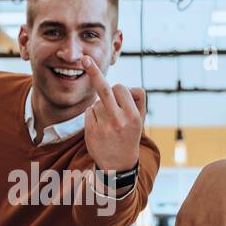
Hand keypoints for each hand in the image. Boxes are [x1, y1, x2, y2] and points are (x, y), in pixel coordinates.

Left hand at [82, 55, 146, 172]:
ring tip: (109, 122)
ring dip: (100, 106)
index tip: (114, 84)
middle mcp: (119, 120)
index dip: (120, 90)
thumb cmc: (130, 136)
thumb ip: (138, 100)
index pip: (122, 88)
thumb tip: (126, 85)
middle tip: (85, 59)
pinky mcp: (91, 131)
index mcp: (133, 116)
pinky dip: (93, 114)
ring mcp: (104, 126)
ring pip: (97, 102)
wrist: (118, 165)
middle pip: (105, 89)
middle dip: (94, 72)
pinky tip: (100, 127)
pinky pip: (89, 111)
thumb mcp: (141, 120)